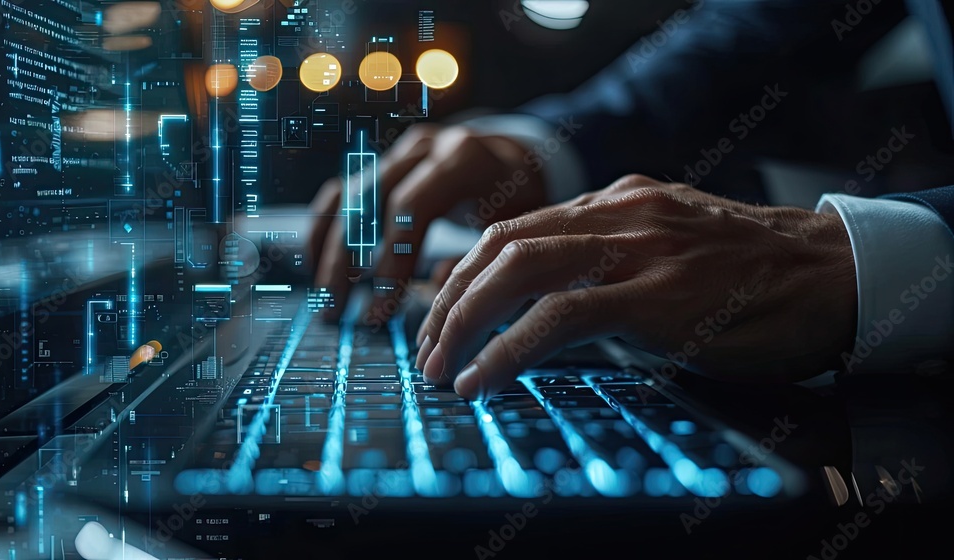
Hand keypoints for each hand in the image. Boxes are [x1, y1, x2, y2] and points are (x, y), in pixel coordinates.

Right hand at [307, 124, 546, 319]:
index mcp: (460, 159)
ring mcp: (398, 154)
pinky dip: (326, 230)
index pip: (410, 208)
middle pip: (369, 204)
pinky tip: (319, 266)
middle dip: (349, 264)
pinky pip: (342, 195)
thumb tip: (435, 291)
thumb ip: (481, 258)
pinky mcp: (383, 164)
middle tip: (340, 314)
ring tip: (328, 303)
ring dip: (332, 254)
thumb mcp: (517, 226)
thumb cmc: (520, 199)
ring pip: (348, 201)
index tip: (382, 310)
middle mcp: (423, 150)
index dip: (391, 262)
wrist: (517, 159)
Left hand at [415, 174, 856, 398]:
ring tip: (439, 369)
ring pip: (519, 270)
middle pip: (501, 244)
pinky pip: (560, 318)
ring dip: (464, 322)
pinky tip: (481, 378)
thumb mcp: (668, 253)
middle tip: (427, 349)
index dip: (464, 274)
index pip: (514, 229)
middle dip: (449, 299)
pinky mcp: (656, 295)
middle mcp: (616, 214)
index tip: (441, 315)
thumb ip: (613, 267)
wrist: (832, 274)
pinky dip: (508, 349)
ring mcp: (636, 250)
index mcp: (615, 204)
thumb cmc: (752, 275)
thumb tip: (554, 313)